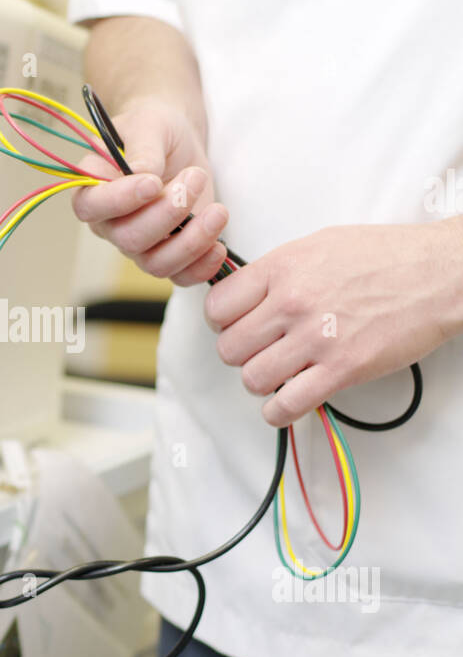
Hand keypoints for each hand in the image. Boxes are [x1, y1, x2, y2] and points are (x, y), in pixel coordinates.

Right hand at [71, 97, 230, 285]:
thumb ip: (142, 149)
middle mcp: (111, 224)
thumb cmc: (155, 128)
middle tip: (193, 178)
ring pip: (156, 263)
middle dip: (166, 215)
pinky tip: (219, 246)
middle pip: (129, 239)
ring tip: (218, 211)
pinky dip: (202, 267)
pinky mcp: (170, 252)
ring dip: (191, 241)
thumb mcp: (149, 125)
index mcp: (93, 189)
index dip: (119, 201)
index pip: (90, 207)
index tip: (152, 183)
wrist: (178, 141)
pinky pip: (180, 276)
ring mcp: (141, 243)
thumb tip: (142, 175)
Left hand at [204, 221, 462, 426]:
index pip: (218, 307)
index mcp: (283, 267)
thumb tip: (245, 294)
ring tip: (281, 374)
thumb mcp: (320, 245)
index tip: (237, 327)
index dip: (224, 323)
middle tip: (261, 352)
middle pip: (229, 348)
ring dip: (262, 383)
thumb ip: (278, 271)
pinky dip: (279, 412)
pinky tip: (288, 402)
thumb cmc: (386, 255)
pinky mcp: (342, 370)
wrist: (439, 273)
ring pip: (252, 379)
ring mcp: (316, 337)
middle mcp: (292, 302)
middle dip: (241, 355)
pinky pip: (286, 406)